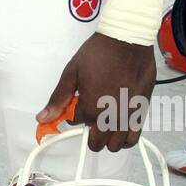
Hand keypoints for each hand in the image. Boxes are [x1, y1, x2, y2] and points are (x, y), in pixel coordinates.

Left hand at [37, 32, 156, 152]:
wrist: (127, 39)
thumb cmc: (99, 52)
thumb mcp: (72, 73)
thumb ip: (58, 99)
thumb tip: (43, 117)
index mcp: (91, 107)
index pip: (77, 123)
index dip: (74, 114)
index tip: (78, 103)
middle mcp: (111, 116)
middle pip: (96, 142)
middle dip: (89, 132)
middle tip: (90, 115)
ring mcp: (129, 115)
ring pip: (116, 145)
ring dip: (107, 138)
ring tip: (104, 121)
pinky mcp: (142, 111)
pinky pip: (134, 136)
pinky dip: (125, 137)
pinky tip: (119, 126)